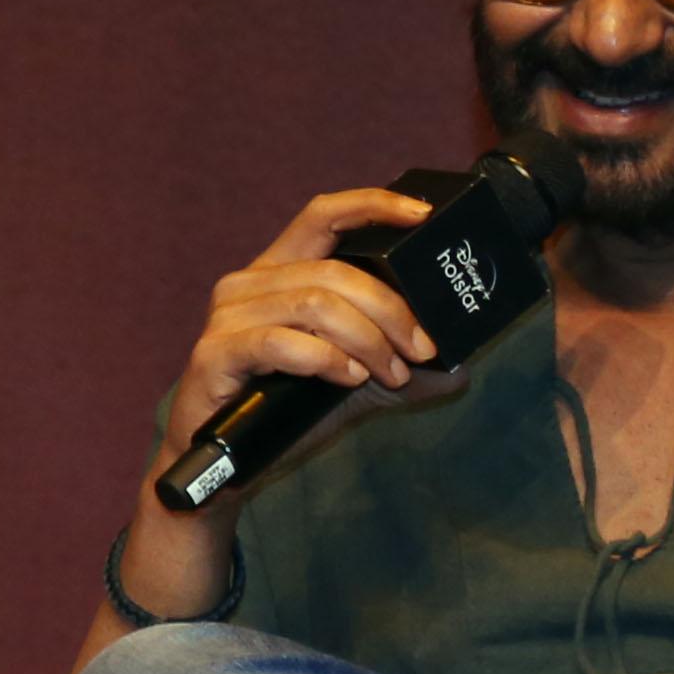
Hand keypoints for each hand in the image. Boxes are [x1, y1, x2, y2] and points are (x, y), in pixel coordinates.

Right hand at [99, 188, 457, 629]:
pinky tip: (349, 378)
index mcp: (279, 272)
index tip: (423, 216)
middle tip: (421, 350)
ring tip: (390, 374)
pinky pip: (281, 342)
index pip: (325, 215)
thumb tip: (459, 366)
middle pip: (335, 272)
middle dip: (391, 310)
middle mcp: (248, 283)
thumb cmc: (283, 412)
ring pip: (314, 303)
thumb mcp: (353, 381)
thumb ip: (398, 365)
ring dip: (368, 340)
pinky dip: (326, 359)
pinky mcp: (215, 355)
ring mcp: (227, 317)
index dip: (374, 206)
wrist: (225, 468)